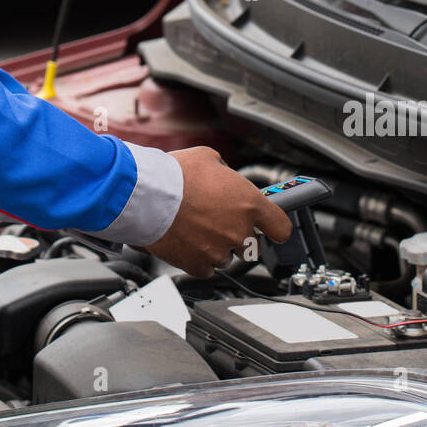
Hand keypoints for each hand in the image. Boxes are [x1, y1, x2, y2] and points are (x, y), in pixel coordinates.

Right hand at [143, 147, 291, 277]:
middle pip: (250, 243)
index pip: (280, 227)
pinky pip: (206, 268)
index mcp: (249, 203)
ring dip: (215, 245)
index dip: (274, 227)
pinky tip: (186, 241)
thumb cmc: (174, 175)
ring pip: (226, 256)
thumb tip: (225, 177)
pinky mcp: (198, 265)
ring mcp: (220, 251)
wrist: (146, 196)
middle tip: (214, 218)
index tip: (270, 227)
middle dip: (235, 232)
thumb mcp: (209, 158)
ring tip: (194, 227)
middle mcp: (239, 230)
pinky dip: (198, 258)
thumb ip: (225, 173)